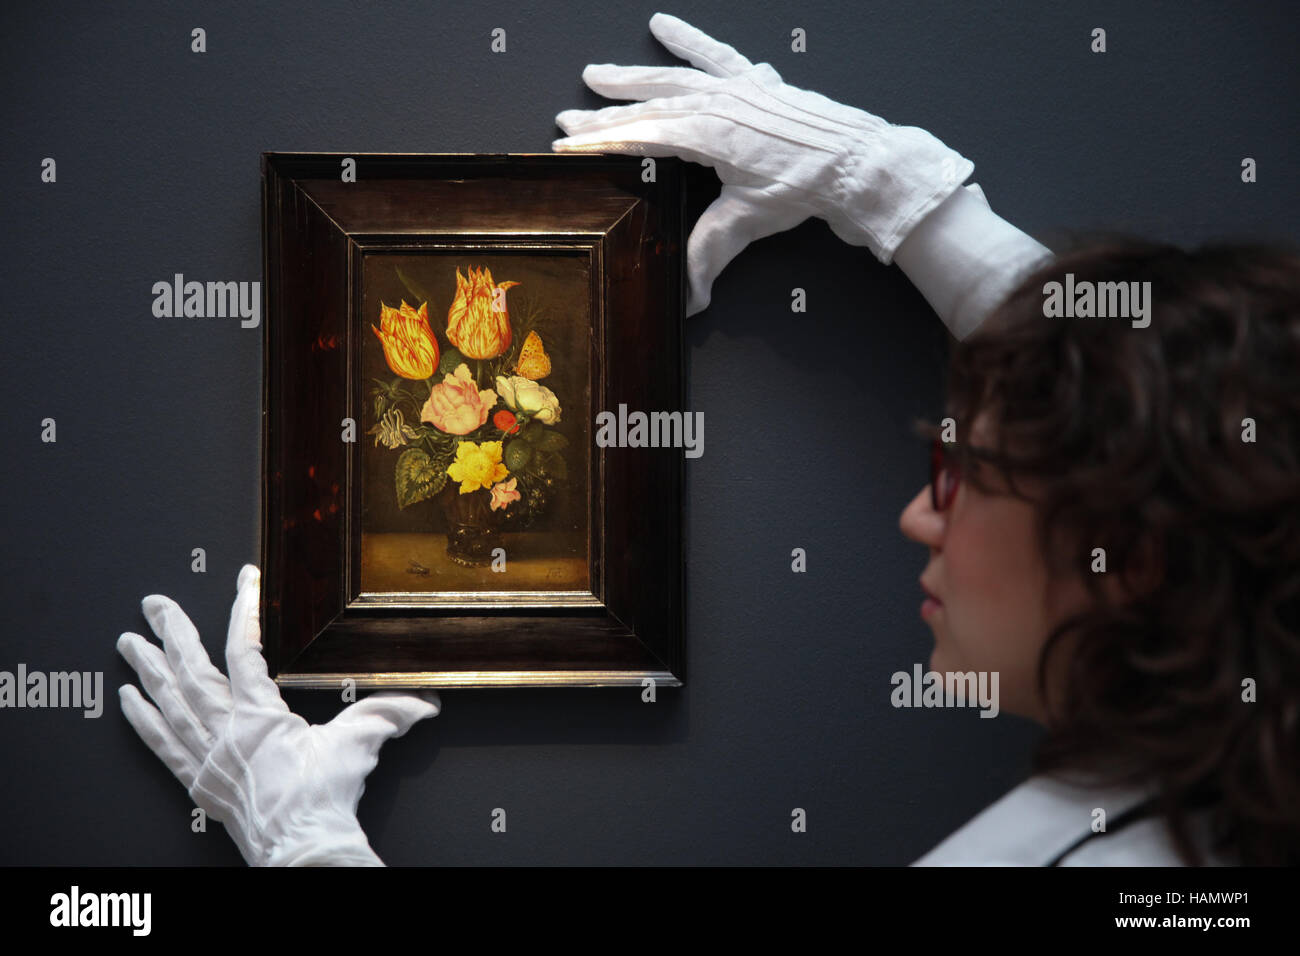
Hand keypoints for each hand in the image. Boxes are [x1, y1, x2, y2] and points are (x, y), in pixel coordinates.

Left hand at [117, 564, 439, 865]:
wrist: (302, 846)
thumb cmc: (323, 799)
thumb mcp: (360, 744)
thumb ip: (388, 713)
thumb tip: (423, 702)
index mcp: (261, 716)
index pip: (245, 650)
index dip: (244, 610)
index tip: (243, 581)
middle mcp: (226, 733)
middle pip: (192, 672)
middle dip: (172, 633)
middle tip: (155, 605)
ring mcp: (207, 758)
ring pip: (169, 704)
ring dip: (147, 670)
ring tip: (129, 642)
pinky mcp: (197, 782)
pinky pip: (161, 745)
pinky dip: (142, 721)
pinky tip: (128, 701)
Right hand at [552, 12, 972, 314]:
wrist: (854, 162)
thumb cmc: (802, 189)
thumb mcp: (745, 224)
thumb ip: (708, 255)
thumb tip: (689, 302)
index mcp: (706, 134)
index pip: (641, 137)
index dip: (601, 141)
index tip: (567, 144)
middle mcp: (715, 102)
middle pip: (648, 106)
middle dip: (604, 113)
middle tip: (566, 119)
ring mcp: (734, 87)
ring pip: (672, 77)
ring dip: (632, 77)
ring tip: (596, 74)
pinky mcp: (754, 82)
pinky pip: (715, 54)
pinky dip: (691, 39)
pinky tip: (665, 27)